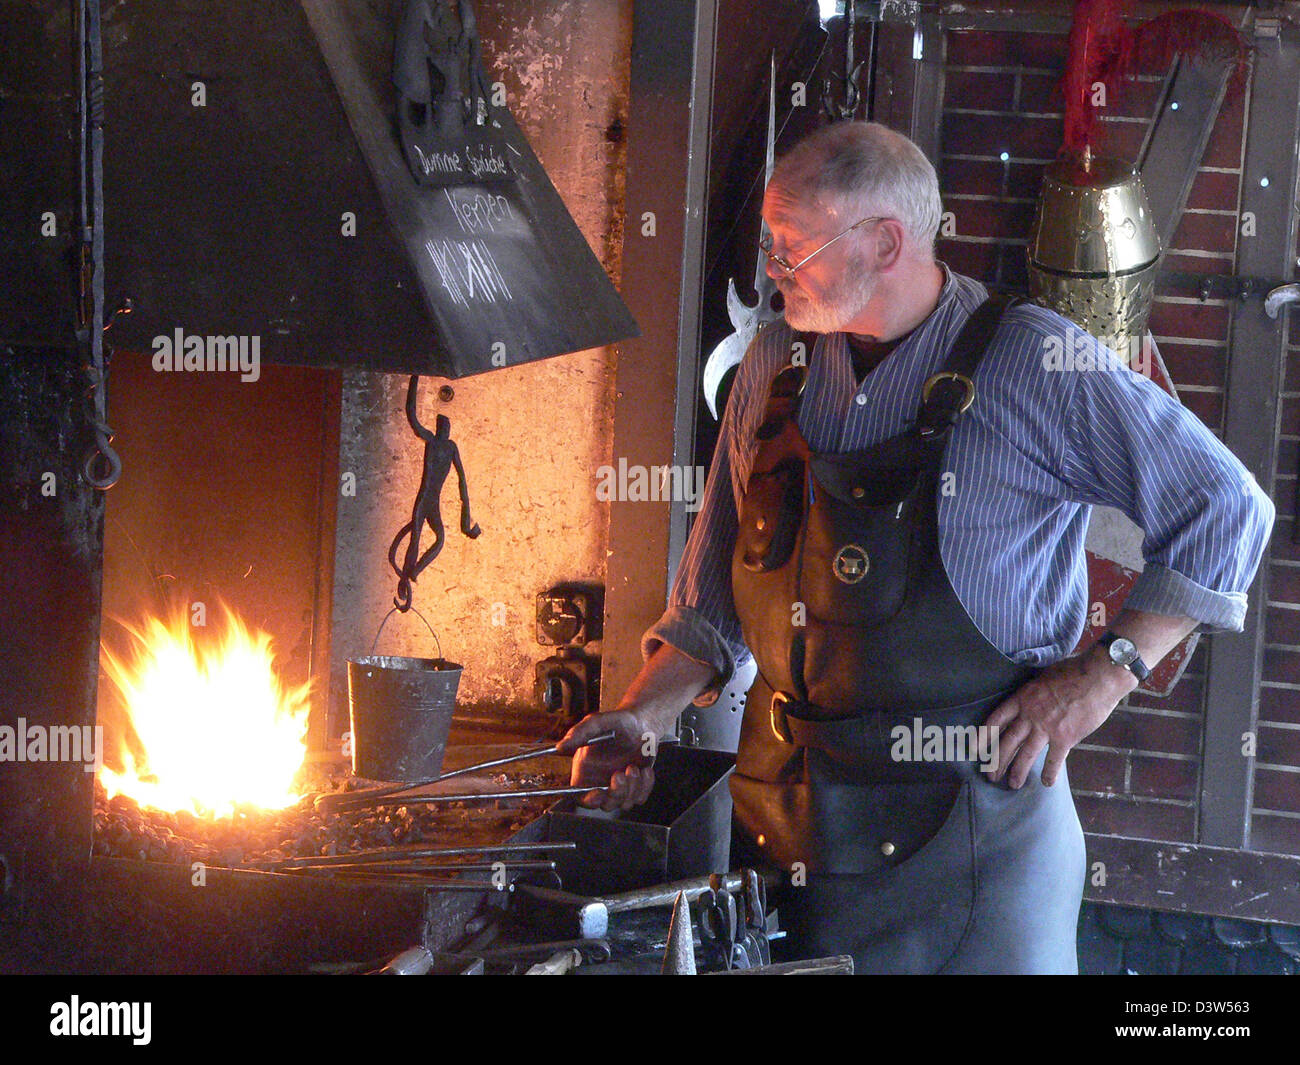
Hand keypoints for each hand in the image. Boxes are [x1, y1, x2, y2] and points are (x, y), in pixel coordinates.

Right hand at [557, 710, 658, 811]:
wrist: (642, 724)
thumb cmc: (617, 721)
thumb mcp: (597, 722)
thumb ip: (579, 733)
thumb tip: (560, 746)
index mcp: (586, 770)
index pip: (580, 796)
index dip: (588, 800)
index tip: (598, 794)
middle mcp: (600, 781)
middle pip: (605, 804)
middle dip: (615, 793)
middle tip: (620, 774)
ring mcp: (619, 786)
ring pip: (624, 803)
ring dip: (632, 787)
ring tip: (633, 767)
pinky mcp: (635, 787)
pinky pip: (640, 798)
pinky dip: (645, 786)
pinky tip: (645, 770)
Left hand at [985, 648, 1134, 788]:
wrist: (1098, 676)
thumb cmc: (1073, 671)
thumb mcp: (1043, 677)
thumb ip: (1033, 692)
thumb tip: (1030, 699)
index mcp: (1022, 698)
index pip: (996, 719)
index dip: (983, 736)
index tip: (975, 750)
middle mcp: (1030, 715)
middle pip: (1007, 741)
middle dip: (997, 761)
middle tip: (990, 776)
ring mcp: (1046, 727)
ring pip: (1026, 754)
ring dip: (1018, 771)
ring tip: (1012, 785)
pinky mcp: (1066, 737)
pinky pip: (1054, 760)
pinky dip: (1050, 773)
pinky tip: (1047, 783)